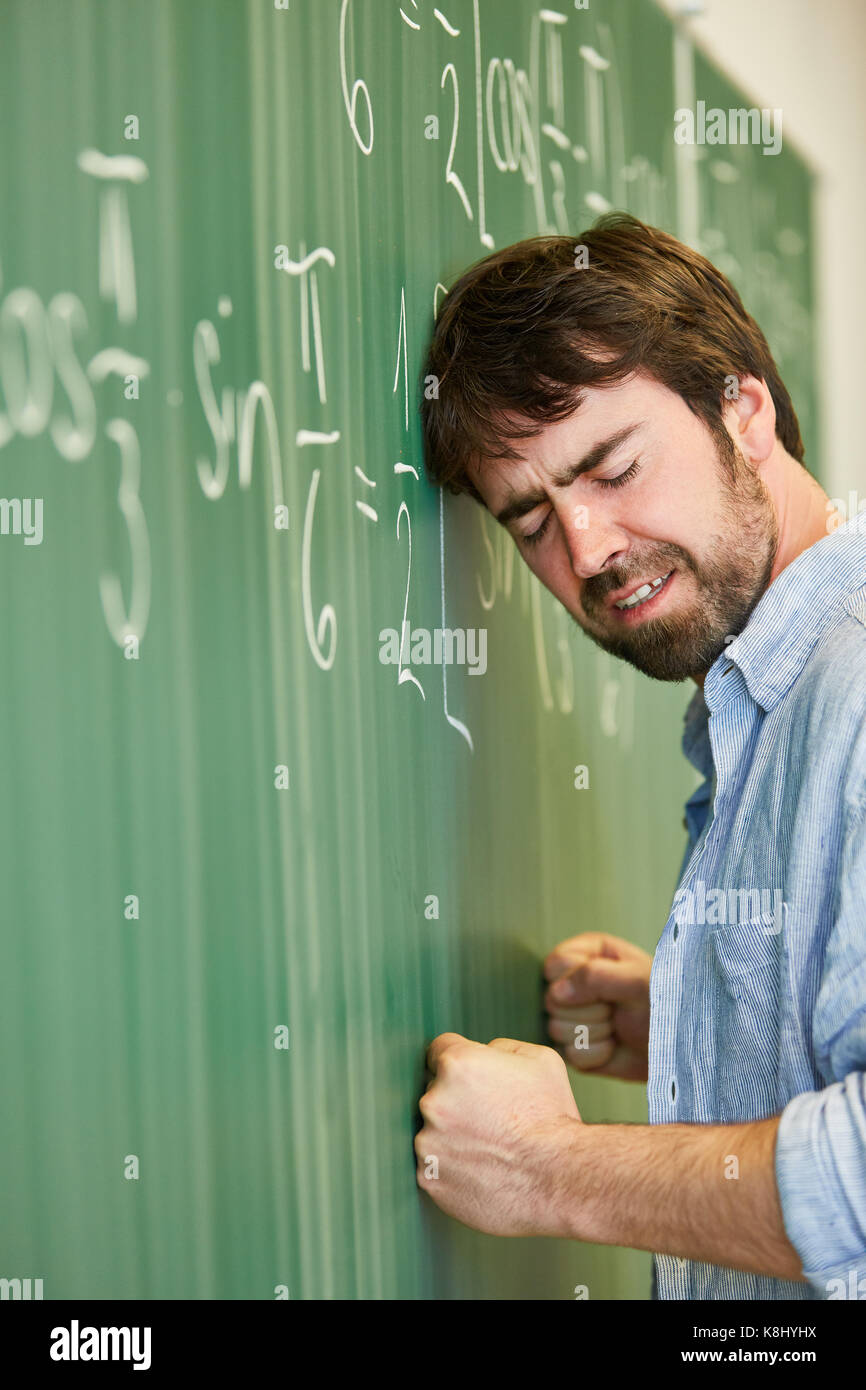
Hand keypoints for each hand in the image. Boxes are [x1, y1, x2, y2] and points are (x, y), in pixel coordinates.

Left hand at [414, 1032, 581, 1236]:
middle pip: (434, 1092)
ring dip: (452, 1137)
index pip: (438, 1050)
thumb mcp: (539, 1059)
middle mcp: (434, 1102)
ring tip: (491, 1149)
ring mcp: (428, 1144)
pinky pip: (434, 1168)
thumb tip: (482, 1053)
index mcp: (457, 1065)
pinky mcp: (430, 1180)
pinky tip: (483, 1170)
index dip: (460, 1063)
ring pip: (432, 1131)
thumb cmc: (552, 1117)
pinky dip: (453, 1169)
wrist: (560, 1178)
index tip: (472, 1079)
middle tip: (491, 1119)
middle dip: (456, 1101)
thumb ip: (500, 1048)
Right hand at [543, 932, 651, 1081]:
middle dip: (589, 1010)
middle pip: (552, 999)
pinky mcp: (577, 1047)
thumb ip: (596, 976)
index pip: (555, 965)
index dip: (575, 979)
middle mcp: (576, 983)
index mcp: (587, 954)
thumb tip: (556, 992)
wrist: (680, 1043)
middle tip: (615, 1009)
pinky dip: (596, 1055)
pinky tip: (614, 1047)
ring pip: (556, 1028)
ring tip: (617, 1027)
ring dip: (594, 1032)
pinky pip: (570, 1055)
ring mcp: (574, 1017)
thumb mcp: (636, 980)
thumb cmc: (665, 1000)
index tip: (606, 986)